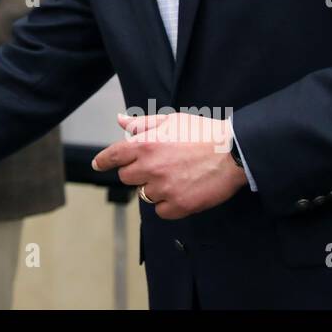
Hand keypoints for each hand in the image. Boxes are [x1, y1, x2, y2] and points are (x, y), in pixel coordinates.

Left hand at [91, 112, 246, 219]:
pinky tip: (180, 192)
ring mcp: (164, 188)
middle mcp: (151, 167)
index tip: (98, 164)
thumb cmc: (202, 133)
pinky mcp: (179, 205)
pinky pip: (160, 211)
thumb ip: (142, 123)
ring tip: (174, 177)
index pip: (114, 156)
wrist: (233, 152)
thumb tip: (120, 120)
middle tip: (155, 167)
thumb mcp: (171, 121)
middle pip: (126, 177)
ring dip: (154, 188)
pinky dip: (167, 204)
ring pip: (144, 194)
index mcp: (146, 144)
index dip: (104, 161)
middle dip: (136, 172)